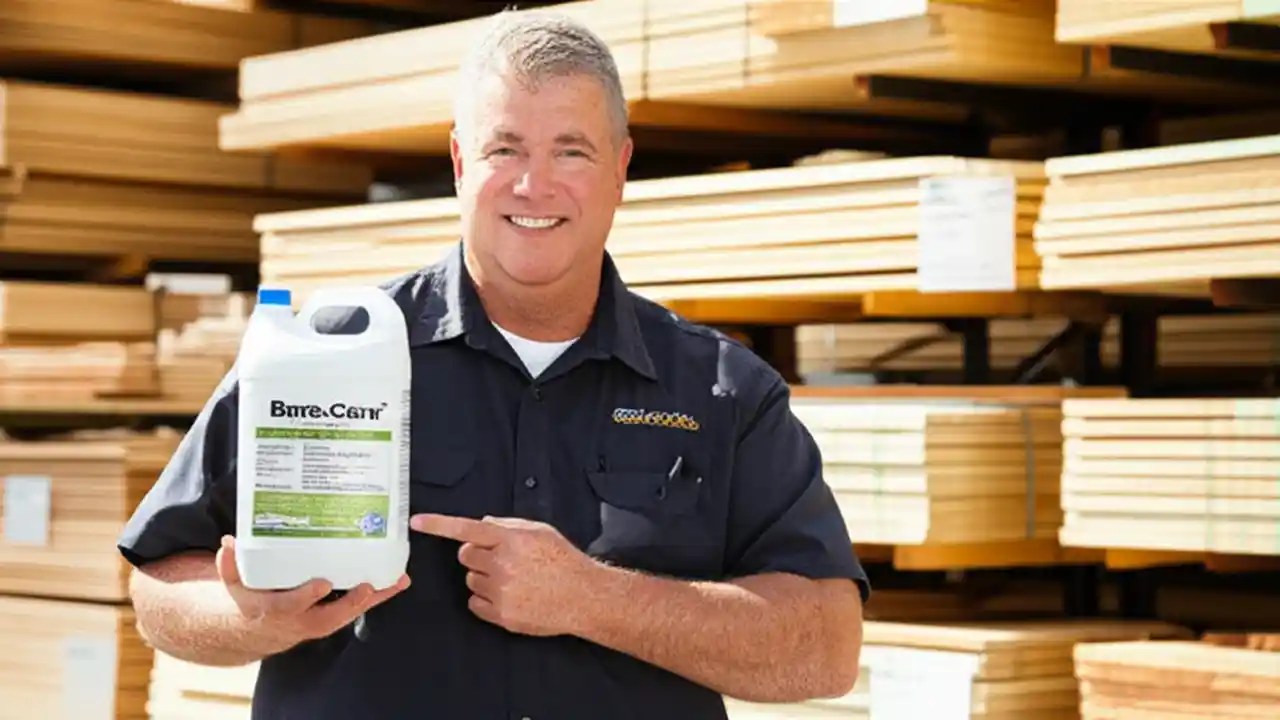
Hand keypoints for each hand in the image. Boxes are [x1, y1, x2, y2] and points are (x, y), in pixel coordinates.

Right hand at [214, 535, 410, 651]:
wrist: (259, 629)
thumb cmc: (251, 598)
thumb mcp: (235, 584)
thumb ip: (230, 565)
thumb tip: (228, 542)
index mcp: (276, 611)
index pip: (291, 606)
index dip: (306, 596)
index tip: (321, 583)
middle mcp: (302, 620)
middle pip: (330, 616)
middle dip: (350, 603)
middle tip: (369, 587)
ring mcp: (320, 620)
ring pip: (350, 614)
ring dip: (376, 599)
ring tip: (398, 581)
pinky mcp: (335, 616)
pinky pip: (358, 608)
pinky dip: (379, 596)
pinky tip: (398, 581)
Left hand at [410, 513, 598, 636]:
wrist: (583, 597)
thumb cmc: (564, 562)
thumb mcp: (540, 531)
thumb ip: (508, 525)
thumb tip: (482, 523)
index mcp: (510, 540)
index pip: (467, 529)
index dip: (438, 524)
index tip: (416, 522)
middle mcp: (502, 564)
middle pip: (465, 556)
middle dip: (477, 555)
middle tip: (499, 560)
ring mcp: (500, 591)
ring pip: (470, 580)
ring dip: (484, 578)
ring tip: (513, 581)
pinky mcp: (501, 615)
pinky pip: (475, 603)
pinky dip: (486, 600)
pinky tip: (509, 597)